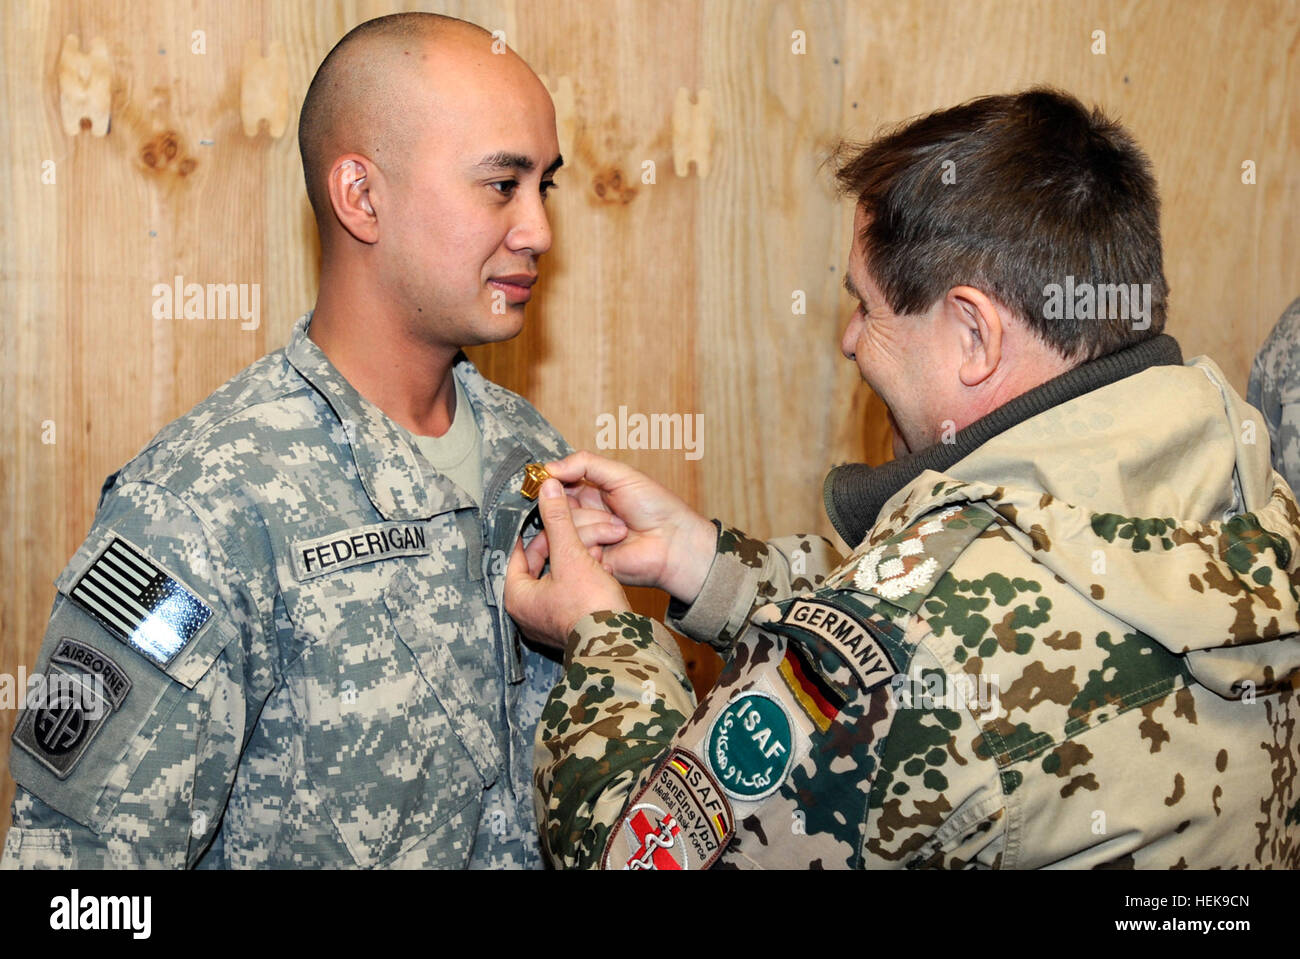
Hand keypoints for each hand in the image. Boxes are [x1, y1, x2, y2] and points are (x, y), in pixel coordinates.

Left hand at [506, 479, 631, 649]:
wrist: (618, 644)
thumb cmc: (589, 606)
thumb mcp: (571, 556)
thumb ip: (558, 521)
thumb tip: (547, 489)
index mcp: (517, 596)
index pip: (515, 552)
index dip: (531, 527)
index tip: (542, 511)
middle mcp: (527, 612)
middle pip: (539, 563)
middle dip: (562, 544)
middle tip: (576, 529)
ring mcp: (547, 621)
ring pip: (557, 575)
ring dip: (576, 557)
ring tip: (594, 546)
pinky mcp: (568, 624)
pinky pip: (570, 591)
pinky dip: (583, 575)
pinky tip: (601, 565)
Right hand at [526, 451, 716, 603]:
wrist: (673, 544)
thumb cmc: (656, 507)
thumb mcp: (621, 475)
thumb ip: (584, 464)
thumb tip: (549, 467)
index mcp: (591, 491)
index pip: (557, 485)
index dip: (550, 483)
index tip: (545, 480)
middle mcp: (584, 514)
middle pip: (555, 508)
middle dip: (576, 507)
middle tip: (603, 507)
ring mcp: (586, 538)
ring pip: (565, 528)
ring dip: (595, 526)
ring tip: (621, 530)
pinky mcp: (588, 559)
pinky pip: (574, 549)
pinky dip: (594, 544)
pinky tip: (615, 544)